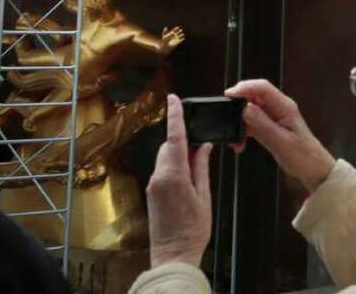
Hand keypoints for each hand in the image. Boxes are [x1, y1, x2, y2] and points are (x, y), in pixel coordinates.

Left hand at [144, 95, 214, 269]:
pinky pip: (163, 171)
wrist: (174, 256)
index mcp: (173, 175)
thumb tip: (203, 146)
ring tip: (197, 167)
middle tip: (201, 145)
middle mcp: (158, 177)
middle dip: (182, 141)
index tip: (173, 98)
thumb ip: (201, 167)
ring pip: (165, 158)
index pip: (174, 137)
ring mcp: (153, 185)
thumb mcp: (203, 196)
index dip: (175, 115)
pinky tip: (187, 179)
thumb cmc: (192, 230)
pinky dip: (174, 167)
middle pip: (168, 147)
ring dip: (178, 155)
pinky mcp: (152, 193)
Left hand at [162, 26, 185, 50]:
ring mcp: (176, 38)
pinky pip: (181, 40)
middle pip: (178, 32)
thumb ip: (164, 31)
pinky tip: (183, 38)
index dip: (176, 28)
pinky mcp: (178, 42)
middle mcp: (174, 35)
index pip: (174, 30)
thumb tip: (166, 27)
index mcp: (171, 33)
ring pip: (180, 35)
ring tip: (182, 34)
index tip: (178, 27)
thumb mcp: (164, 35)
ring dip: (181, 35)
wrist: (166, 46)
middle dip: (180, 31)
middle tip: (181, 30)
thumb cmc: (164, 41)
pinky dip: (182, 39)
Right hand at [226, 78, 335, 190]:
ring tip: (235, 139)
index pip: (262, 88)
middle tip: (227, 117)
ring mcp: (275, 117)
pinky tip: (240, 143)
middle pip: (254, 96)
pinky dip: (244, 131)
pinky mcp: (271, 126)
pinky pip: (253, 122)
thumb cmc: (304, 156)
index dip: (244, 87)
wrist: (314, 170)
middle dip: (238, 105)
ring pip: (251, 110)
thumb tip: (245, 109)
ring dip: (240, 122)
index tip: (229, 95)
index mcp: (285, 107)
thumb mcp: (281, 142)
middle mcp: (279, 108)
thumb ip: (263, 125)